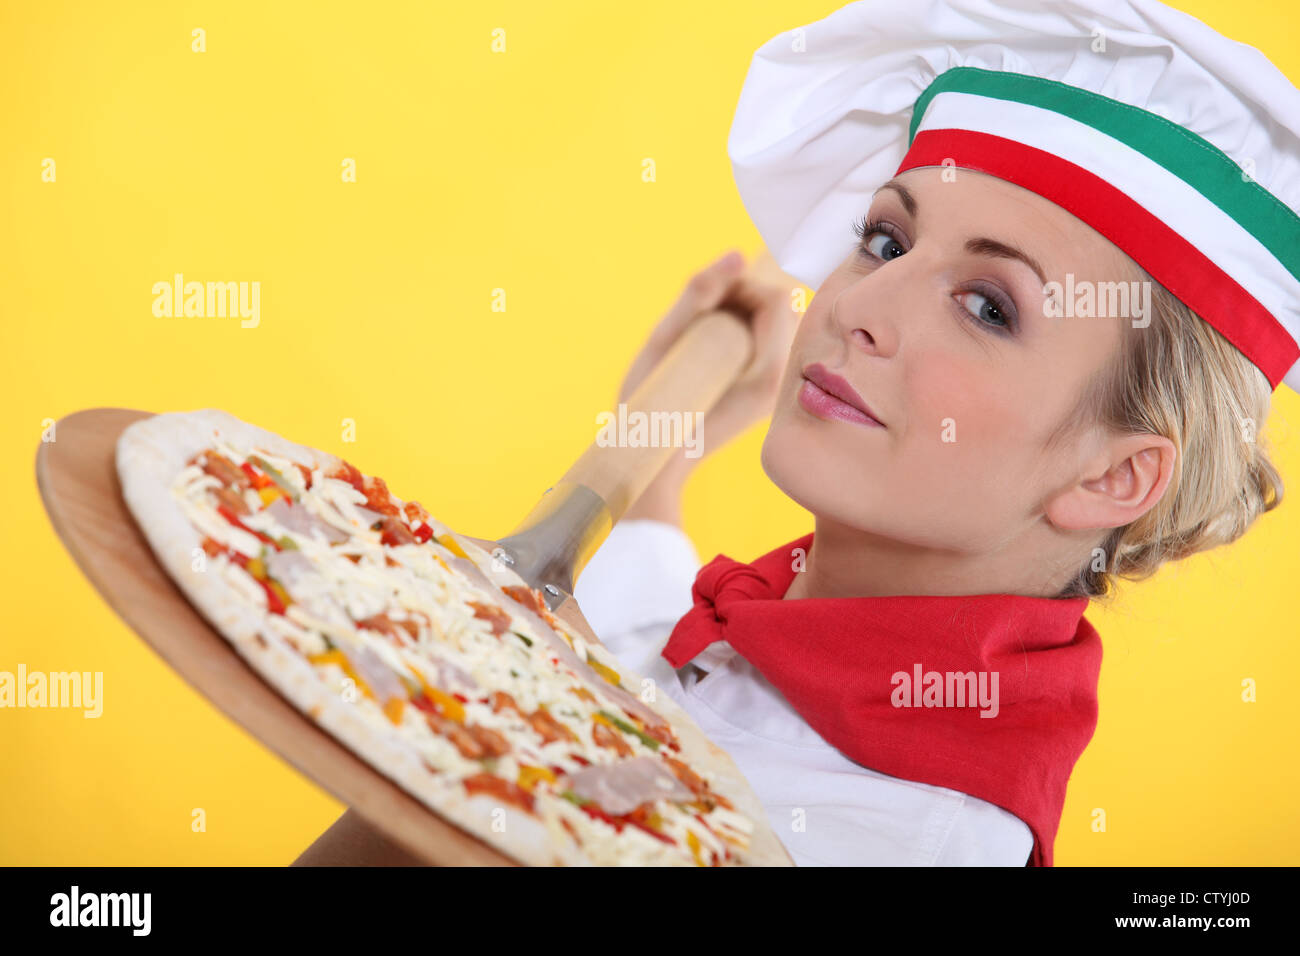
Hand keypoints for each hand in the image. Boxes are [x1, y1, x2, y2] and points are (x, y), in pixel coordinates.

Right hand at [619, 249, 800, 522]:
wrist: (653, 466)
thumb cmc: (654, 407)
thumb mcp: (666, 341)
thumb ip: (699, 294)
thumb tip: (736, 254)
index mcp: (766, 372)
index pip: (776, 299)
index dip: (741, 284)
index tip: (706, 297)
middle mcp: (776, 379)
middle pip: (777, 306)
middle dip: (740, 295)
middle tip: (700, 311)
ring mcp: (769, 387)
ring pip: (769, 321)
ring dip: (735, 310)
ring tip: (701, 326)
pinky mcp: (758, 391)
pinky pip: (759, 342)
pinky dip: (736, 327)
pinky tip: (709, 342)